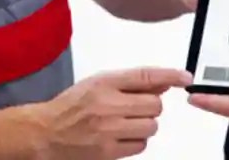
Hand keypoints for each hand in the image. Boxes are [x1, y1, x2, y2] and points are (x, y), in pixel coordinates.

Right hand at [34, 67, 191, 158]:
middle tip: (136, 109)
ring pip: (151, 127)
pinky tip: (120, 137)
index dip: (169, 76)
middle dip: (150, 108)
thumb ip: (129, 83)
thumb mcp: (97, 84)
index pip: (145, 76)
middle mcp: (107, 105)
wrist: (45, 134)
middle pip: (154, 105)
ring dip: (144, 126)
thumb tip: (161, 85)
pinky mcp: (109, 152)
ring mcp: (108, 130)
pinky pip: (140, 146)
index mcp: (104, 83)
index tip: (184, 78)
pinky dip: (136, 142)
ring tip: (125, 124)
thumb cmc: (70, 107)